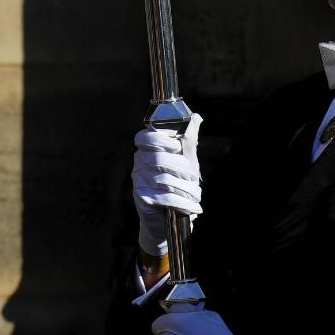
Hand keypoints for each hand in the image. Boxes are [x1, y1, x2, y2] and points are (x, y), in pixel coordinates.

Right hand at [132, 113, 202, 254]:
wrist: (171, 217)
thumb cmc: (179, 185)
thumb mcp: (188, 160)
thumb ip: (189, 140)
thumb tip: (196, 117)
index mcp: (148, 150)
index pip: (143, 137)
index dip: (159, 139)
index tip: (176, 146)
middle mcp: (139, 163)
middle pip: (158, 158)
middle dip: (181, 168)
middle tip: (193, 176)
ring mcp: (138, 181)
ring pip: (163, 180)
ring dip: (185, 189)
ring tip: (195, 195)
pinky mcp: (141, 198)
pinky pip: (164, 197)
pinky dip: (182, 203)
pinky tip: (192, 206)